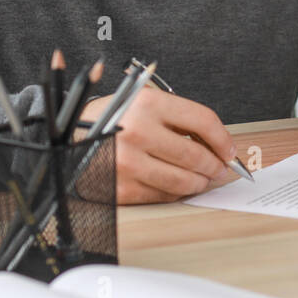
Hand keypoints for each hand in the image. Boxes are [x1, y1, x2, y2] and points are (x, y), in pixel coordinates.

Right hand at [80, 86, 236, 203]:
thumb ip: (176, 118)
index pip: (202, 120)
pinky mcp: (120, 188)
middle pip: (195, 155)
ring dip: (199, 182)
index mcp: (148, 104)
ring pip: (182, 181)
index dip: (223, 138)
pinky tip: (178, 186)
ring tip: (202, 179)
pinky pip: (161, 195)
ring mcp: (128, 163)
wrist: (68, 136)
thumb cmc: (111, 118)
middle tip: (219, 168)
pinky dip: (176, 193)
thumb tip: (214, 143)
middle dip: (215, 165)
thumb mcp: (142, 101)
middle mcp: (138, 133)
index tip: (229, 149)